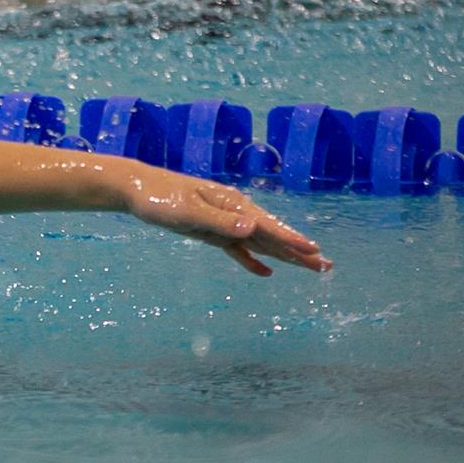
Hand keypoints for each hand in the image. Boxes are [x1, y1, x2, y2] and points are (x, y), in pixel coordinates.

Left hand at [123, 170, 330, 276]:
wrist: (137, 190)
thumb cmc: (161, 198)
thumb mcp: (188, 211)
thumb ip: (220, 221)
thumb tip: (252, 227)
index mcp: (232, 205)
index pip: (268, 226)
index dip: (291, 240)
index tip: (314, 251)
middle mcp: (234, 213)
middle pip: (272, 235)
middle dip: (299, 251)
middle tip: (326, 266)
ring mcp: (224, 223)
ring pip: (261, 243)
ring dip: (285, 255)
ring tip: (311, 267)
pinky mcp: (211, 232)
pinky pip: (238, 249)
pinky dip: (252, 260)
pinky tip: (266, 272)